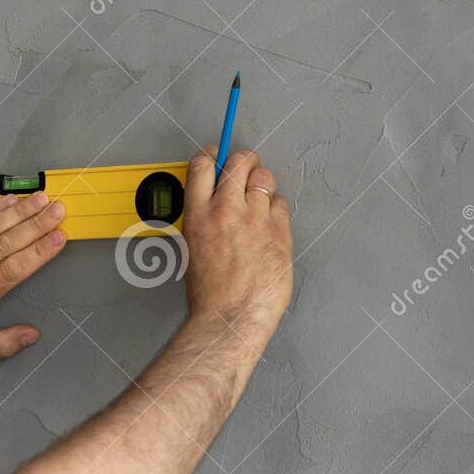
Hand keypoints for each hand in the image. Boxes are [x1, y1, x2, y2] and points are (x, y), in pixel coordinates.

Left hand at [0, 191, 66, 360]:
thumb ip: (3, 343)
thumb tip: (32, 336)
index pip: (13, 268)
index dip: (39, 251)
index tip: (59, 237)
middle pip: (7, 242)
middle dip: (36, 224)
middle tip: (58, 211)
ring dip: (19, 210)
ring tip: (42, 200)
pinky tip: (10, 200)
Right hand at [179, 147, 293, 330]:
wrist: (231, 318)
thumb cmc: (210, 295)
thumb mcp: (192, 248)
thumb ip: (203, 219)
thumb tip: (212, 203)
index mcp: (198, 215)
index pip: (203, 165)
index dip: (212, 155)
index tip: (216, 156)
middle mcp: (227, 211)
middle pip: (240, 161)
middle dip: (243, 161)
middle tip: (245, 170)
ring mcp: (256, 220)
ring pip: (265, 178)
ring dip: (262, 184)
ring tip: (258, 201)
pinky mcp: (280, 232)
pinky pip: (282, 205)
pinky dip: (276, 211)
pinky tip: (269, 226)